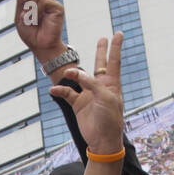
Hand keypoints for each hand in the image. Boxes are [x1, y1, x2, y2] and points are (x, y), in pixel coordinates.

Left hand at [16, 0, 66, 63]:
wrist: (41, 46)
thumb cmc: (31, 35)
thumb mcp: (19, 17)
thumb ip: (21, 1)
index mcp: (34, 2)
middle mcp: (43, 0)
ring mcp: (51, 2)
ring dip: (29, 8)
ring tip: (32, 20)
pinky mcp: (57, 7)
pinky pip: (41, 1)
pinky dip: (36, 11)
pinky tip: (39, 19)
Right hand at [49, 33, 124, 154]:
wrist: (102, 141)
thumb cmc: (110, 119)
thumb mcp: (105, 98)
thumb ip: (92, 83)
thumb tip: (77, 74)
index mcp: (112, 84)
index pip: (114, 61)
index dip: (116, 47)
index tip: (119, 33)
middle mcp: (100, 87)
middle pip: (100, 64)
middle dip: (101, 51)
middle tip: (102, 38)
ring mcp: (89, 95)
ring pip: (79, 78)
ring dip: (72, 74)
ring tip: (67, 73)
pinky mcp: (78, 104)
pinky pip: (67, 93)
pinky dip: (60, 90)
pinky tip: (54, 90)